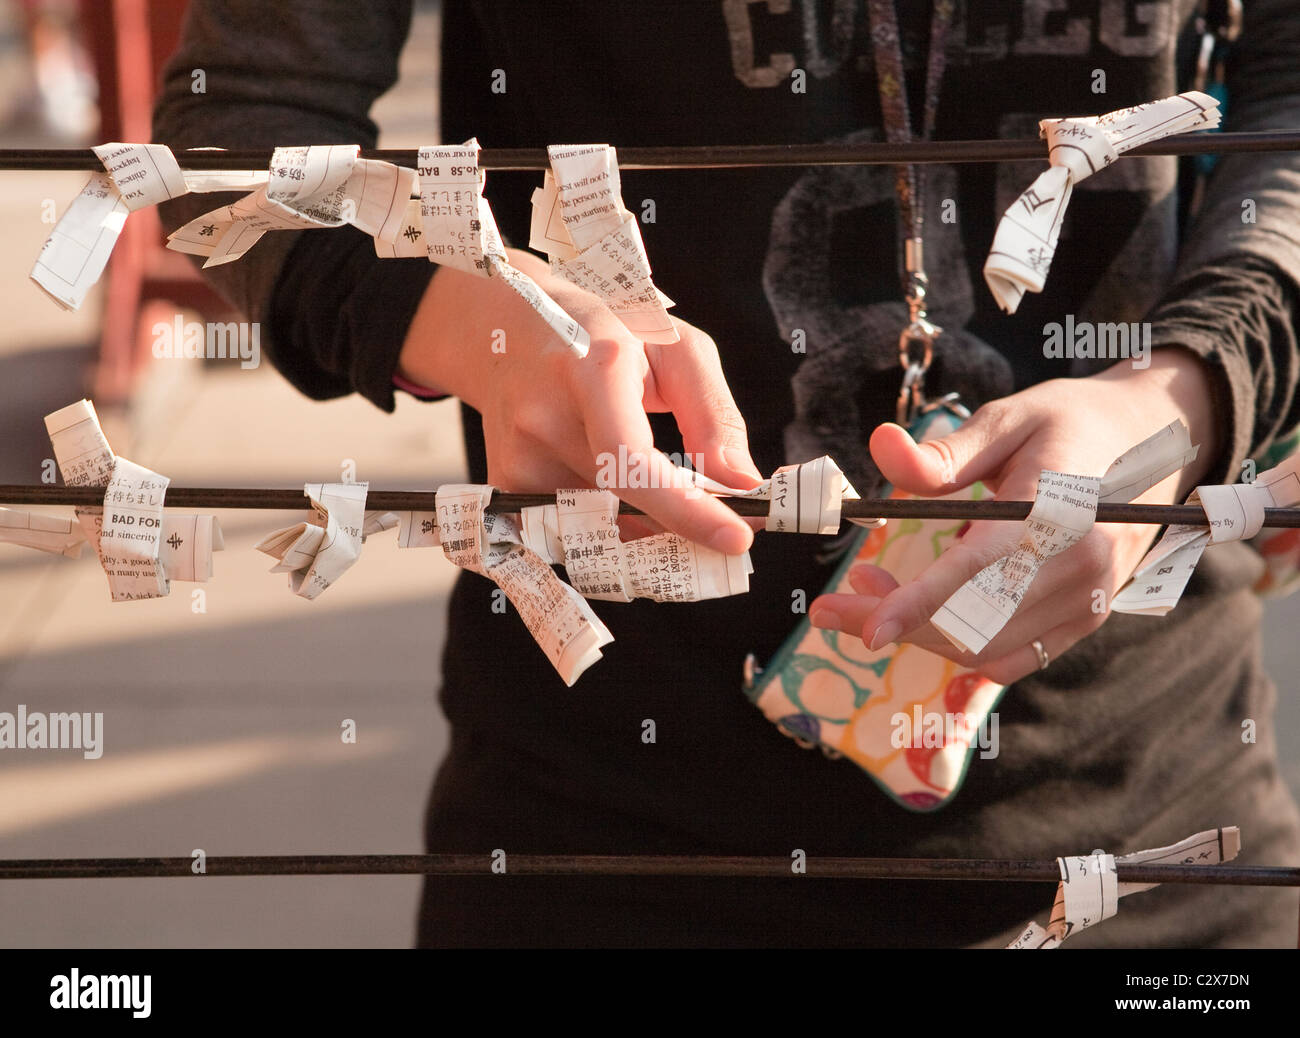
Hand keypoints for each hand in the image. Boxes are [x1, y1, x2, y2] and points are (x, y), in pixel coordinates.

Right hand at [397, 248, 761, 552]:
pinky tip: (614, 476)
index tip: (736, 538)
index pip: (631, 459)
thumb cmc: (603, 331)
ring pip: (608, 522)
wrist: (504, 324)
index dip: (684, 508)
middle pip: (626, 503)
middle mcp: (543, 416)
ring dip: (649, 518)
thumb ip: (713, 415)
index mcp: (590, 368)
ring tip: (658, 475)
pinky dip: (614, 515)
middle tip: (727, 519)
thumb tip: (743, 485)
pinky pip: (579, 524)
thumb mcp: (674, 347)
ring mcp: (517, 455)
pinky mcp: (506, 482)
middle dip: (685, 521)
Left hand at [809, 349, 1221, 683]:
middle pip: (974, 622)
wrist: (1158, 439)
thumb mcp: (1007, 419)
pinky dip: (958, 646)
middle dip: (895, 621)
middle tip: (832, 604)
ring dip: (919, 634)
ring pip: (986, 648)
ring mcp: (1089, 601)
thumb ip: (944, 452)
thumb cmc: (1072, 422)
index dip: (918, 604)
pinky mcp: (1087, 619)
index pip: (979, 572)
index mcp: (1059, 512)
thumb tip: (881, 448)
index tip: (866, 627)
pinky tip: (924, 612)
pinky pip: (1013, 656)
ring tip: (871, 591)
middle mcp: (1081, 568)